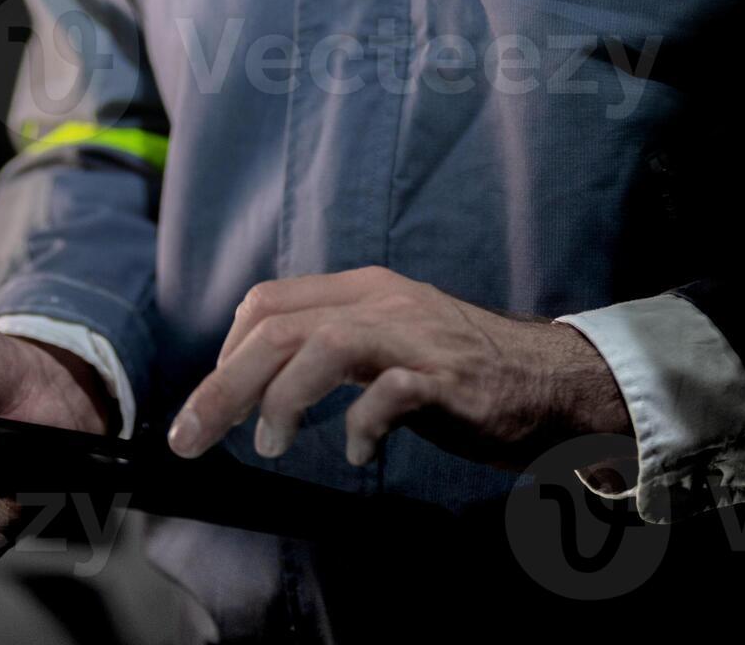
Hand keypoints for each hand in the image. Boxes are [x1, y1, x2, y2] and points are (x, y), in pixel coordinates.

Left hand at [168, 267, 629, 470]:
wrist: (551, 379)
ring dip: (281, 398)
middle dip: (222, 385)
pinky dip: (362, 426)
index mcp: (362, 290)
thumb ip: (332, 343)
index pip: (267, 302)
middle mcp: (382, 303)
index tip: (215, 401)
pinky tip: (358, 455)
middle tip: (192, 437)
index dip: (227, 352)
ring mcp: (415, 338)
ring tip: (270, 442)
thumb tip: (260, 372)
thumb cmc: (461, 369)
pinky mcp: (448, 379)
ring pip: (323, 346)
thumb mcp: (388, 340)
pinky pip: (391, 394)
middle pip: (277, 328)